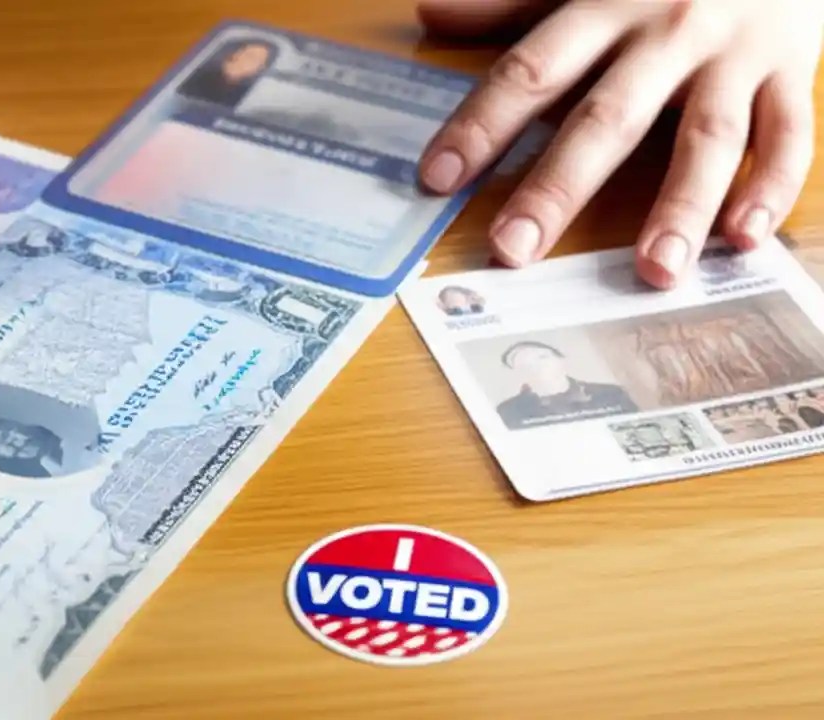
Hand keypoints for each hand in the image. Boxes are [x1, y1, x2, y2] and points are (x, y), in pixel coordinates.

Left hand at [417, 0, 823, 287]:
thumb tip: (430, 12)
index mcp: (606, 4)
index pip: (531, 70)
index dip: (482, 124)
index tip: (437, 179)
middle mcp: (669, 32)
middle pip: (608, 117)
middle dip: (559, 187)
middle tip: (514, 248)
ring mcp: (736, 56)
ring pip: (707, 137)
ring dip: (681, 206)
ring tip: (653, 270)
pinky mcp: (794, 73)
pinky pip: (790, 135)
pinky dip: (771, 188)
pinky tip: (744, 240)